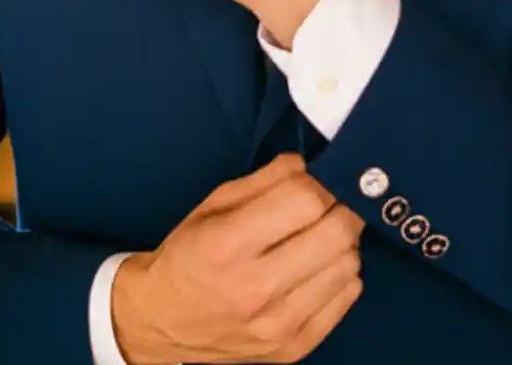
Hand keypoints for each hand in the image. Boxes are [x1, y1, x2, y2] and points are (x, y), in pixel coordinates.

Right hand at [111, 154, 364, 363]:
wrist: (162, 324)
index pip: (305, 202)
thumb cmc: (187, 256)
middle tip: (329, 206)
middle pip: (337, 234)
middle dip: (340, 209)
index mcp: (227, 245)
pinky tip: (317, 268)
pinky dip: (340, 274)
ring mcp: (279, 325)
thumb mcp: (211, 206)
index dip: (317, 184)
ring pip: (349, 265)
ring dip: (342, 243)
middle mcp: (255, 289)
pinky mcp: (295, 347)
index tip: (313, 183)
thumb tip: (309, 166)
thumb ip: (264, 180)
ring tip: (318, 239)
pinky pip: (348, 295)